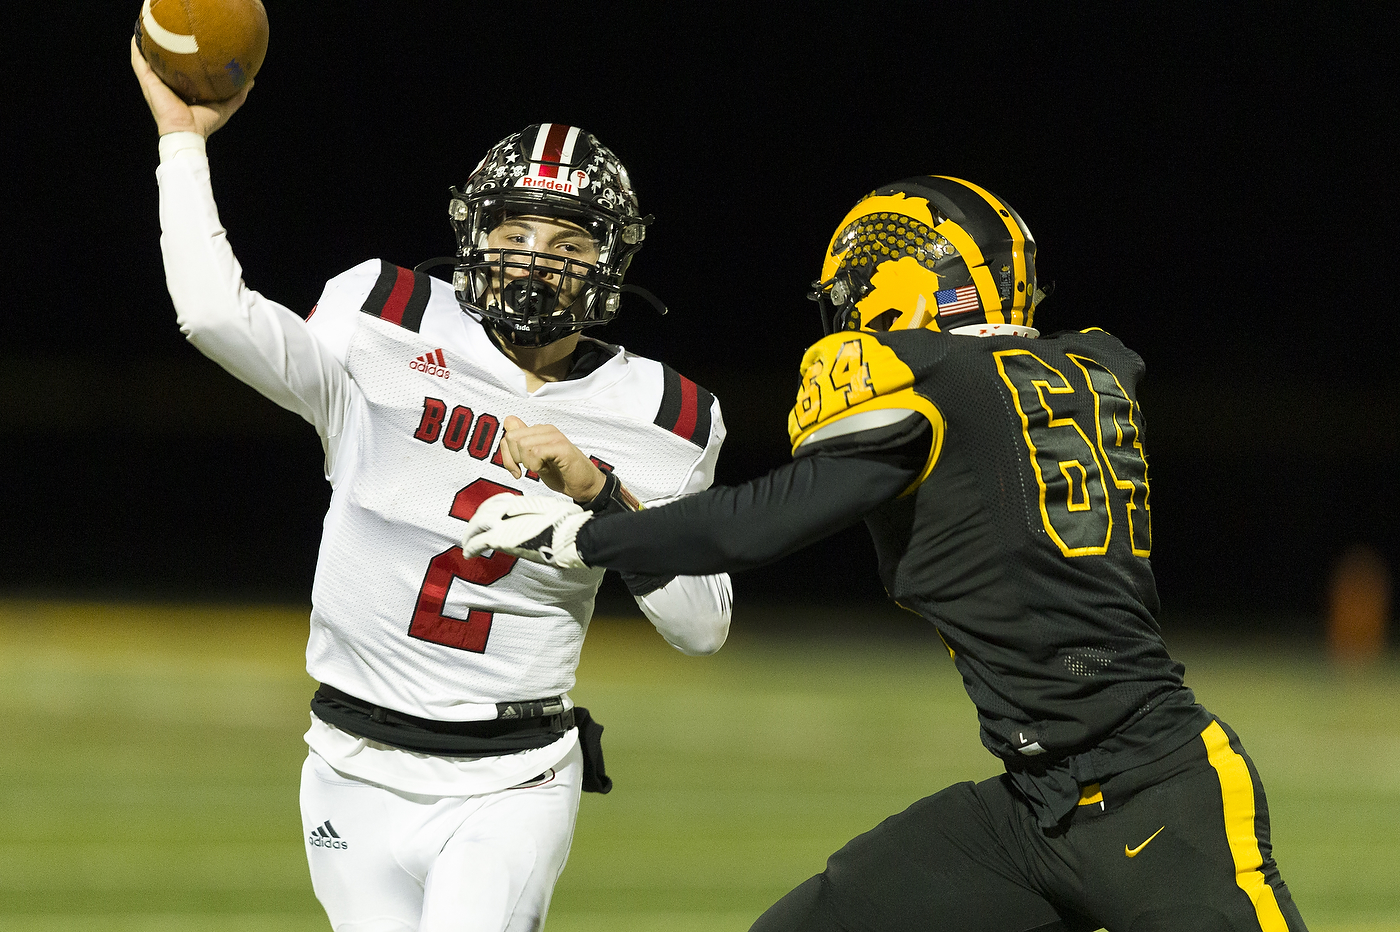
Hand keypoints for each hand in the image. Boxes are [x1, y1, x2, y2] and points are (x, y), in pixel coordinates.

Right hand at [130, 36, 250, 136]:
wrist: (187, 131)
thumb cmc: (203, 123)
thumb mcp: (224, 106)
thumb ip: (237, 95)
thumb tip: (250, 81)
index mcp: (181, 89)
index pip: (182, 70)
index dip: (184, 58)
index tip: (191, 45)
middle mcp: (167, 84)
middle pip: (165, 62)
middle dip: (166, 47)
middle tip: (171, 31)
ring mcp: (155, 82)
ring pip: (149, 59)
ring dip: (148, 44)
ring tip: (150, 29)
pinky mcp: (148, 82)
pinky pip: (139, 61)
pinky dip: (137, 49)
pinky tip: (137, 36)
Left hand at [461, 493, 592, 567]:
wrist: (567, 534)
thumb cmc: (566, 524)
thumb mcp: (552, 509)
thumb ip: (540, 512)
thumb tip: (543, 518)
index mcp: (521, 501)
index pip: (498, 501)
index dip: (490, 508)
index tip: (488, 514)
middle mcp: (508, 508)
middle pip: (484, 512)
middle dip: (477, 521)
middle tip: (473, 530)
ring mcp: (502, 522)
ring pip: (477, 525)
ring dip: (470, 534)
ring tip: (467, 542)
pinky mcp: (499, 539)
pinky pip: (478, 542)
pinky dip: (471, 547)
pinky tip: (468, 554)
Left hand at [498, 416, 607, 501]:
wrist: (585, 485)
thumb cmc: (562, 474)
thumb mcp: (535, 460)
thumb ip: (521, 444)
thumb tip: (508, 424)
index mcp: (539, 431)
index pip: (509, 431)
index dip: (506, 453)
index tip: (516, 468)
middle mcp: (546, 430)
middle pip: (512, 437)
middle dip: (514, 458)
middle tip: (526, 469)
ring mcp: (555, 437)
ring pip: (523, 444)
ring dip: (527, 462)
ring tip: (538, 468)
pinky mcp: (562, 447)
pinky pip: (536, 452)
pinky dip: (535, 465)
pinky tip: (543, 469)